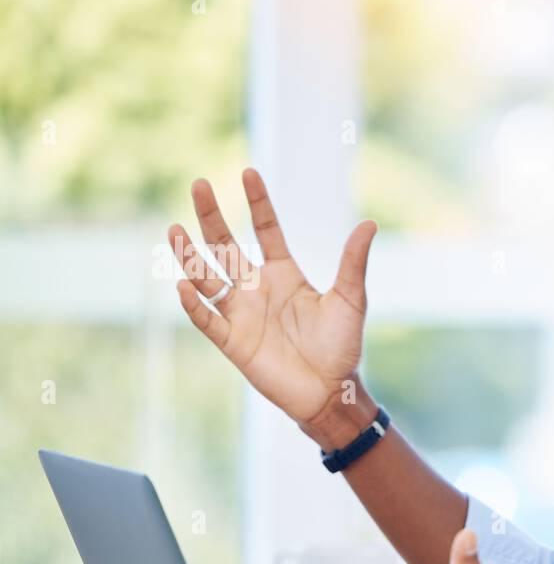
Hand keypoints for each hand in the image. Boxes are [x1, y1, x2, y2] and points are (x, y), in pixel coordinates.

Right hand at [168, 168, 377, 435]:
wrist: (331, 391)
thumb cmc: (341, 346)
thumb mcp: (350, 299)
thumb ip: (352, 263)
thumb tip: (369, 224)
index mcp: (284, 274)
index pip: (266, 230)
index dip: (258, 203)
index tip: (249, 172)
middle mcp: (257, 289)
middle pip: (226, 246)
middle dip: (211, 217)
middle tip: (200, 184)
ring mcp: (241, 314)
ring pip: (206, 278)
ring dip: (190, 256)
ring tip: (174, 230)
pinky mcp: (233, 342)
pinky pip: (206, 319)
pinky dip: (193, 304)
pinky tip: (182, 285)